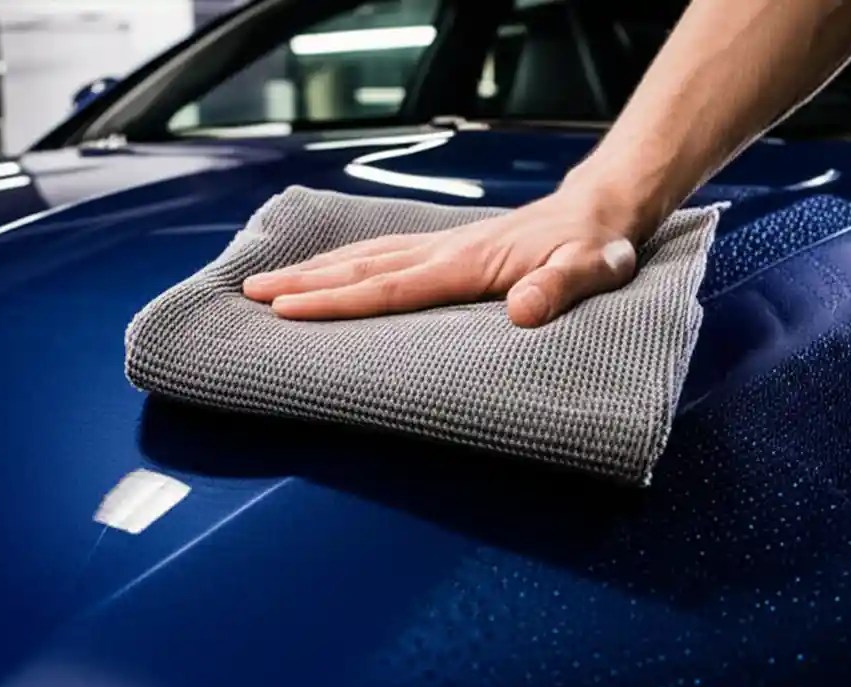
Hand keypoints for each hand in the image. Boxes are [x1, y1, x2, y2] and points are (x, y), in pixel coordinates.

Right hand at [242, 187, 644, 327]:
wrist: (600, 210)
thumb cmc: (596, 246)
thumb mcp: (594, 269)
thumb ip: (561, 287)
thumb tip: (525, 313)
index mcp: (467, 264)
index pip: (390, 286)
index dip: (337, 301)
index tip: (287, 309)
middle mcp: (442, 251)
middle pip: (360, 269)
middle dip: (303, 283)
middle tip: (250, 293)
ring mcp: (440, 246)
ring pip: (364, 258)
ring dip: (315, 271)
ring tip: (268, 281)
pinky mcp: (445, 248)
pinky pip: (382, 254)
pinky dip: (345, 261)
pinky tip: (327, 268)